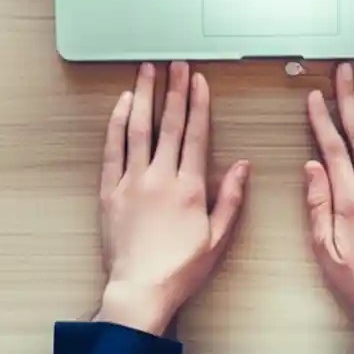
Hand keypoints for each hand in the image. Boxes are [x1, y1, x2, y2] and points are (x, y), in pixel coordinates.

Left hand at [94, 62, 249, 336]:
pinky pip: (113, 149)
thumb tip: (242, 165)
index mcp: (189, 187)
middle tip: (176, 64)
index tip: (198, 81)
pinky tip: (123, 104)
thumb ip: (230, 199)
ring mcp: (132, 181)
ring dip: (144, 96)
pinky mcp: (110, 191)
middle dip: (174, 90)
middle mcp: (160, 177)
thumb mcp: (217, 238)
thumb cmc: (180, 269)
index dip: (198, 104)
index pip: (195, 134)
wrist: (140, 289)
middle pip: (168, 124)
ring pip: (139, 129)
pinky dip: (118, 123)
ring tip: (148, 71)